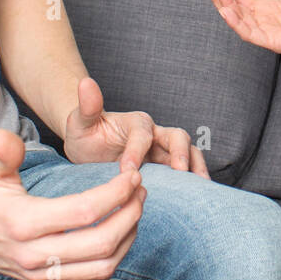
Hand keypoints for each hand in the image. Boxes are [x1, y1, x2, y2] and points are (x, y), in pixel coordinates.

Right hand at [0, 128, 145, 279]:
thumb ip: (0, 150)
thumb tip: (4, 136)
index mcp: (21, 223)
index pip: (84, 213)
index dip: (116, 193)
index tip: (132, 174)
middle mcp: (31, 256)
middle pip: (101, 244)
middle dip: (130, 214)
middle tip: (141, 189)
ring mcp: (39, 275)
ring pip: (102, 267)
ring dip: (128, 237)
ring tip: (137, 207)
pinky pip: (92, 278)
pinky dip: (115, 255)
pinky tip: (122, 229)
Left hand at [63, 76, 209, 177]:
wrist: (88, 150)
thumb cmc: (86, 135)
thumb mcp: (80, 122)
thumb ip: (87, 105)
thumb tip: (86, 82)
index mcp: (136, 123)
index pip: (142, 135)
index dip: (136, 152)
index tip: (127, 171)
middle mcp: (155, 134)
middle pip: (178, 137)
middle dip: (180, 153)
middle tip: (179, 172)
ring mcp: (163, 151)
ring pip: (189, 153)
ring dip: (195, 168)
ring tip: (200, 187)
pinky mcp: (165, 168)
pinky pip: (185, 172)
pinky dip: (192, 182)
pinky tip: (194, 197)